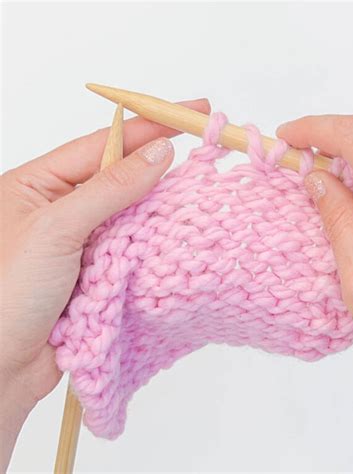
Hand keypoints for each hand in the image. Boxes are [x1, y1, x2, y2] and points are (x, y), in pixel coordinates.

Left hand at [0, 98, 209, 469]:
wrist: (2, 367)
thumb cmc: (6, 294)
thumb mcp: (57, 228)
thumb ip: (110, 188)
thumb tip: (159, 154)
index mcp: (39, 184)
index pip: (103, 144)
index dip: (148, 127)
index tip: (189, 113)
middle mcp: (63, 207)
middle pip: (122, 174)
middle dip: (161, 163)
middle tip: (204, 149)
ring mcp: (85, 238)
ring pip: (134, 210)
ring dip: (162, 203)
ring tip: (199, 189)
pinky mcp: (102, 267)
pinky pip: (137, 243)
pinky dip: (157, 238)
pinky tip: (178, 230)